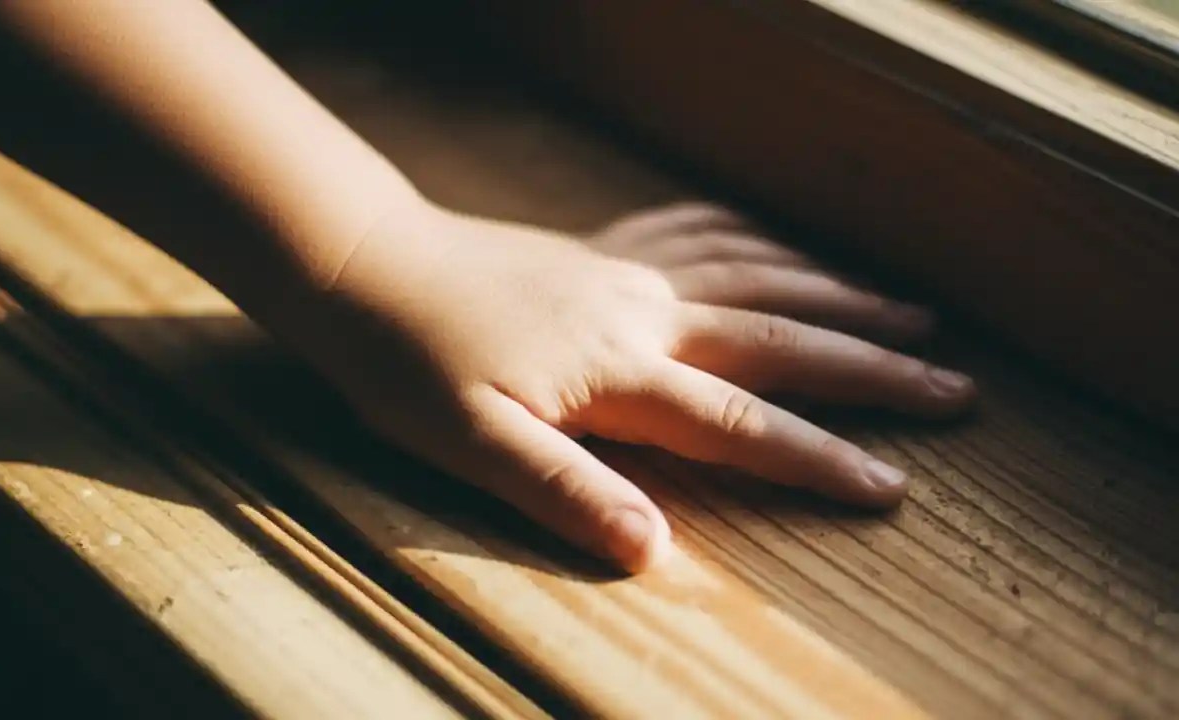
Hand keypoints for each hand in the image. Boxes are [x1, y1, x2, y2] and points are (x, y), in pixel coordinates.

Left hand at [290, 200, 974, 572]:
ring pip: (757, 277)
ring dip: (838, 297)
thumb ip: (564, 492)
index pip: (741, 425)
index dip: (820, 458)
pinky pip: (699, 234)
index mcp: (620, 372)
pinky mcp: (601, 250)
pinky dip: (755, 241)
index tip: (892, 485)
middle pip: (780, 339)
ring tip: (909, 312)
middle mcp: (643, 312)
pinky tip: (779, 246)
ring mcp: (626, 271)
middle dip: (872, 367)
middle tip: (954, 384)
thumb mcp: (470, 445)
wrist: (363, 266)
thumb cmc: (407, 364)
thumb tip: (654, 550)